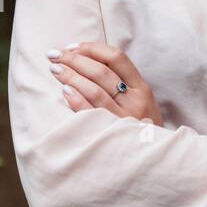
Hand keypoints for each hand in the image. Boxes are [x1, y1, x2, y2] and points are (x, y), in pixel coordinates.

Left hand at [48, 41, 163, 125]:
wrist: (152, 159)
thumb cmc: (141, 128)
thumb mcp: (142, 103)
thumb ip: (123, 83)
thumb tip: (87, 60)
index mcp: (142, 89)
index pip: (117, 58)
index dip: (92, 48)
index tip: (73, 47)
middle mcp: (135, 101)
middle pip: (101, 72)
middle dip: (75, 59)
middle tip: (55, 54)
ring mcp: (124, 119)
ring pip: (94, 89)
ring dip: (71, 76)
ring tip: (55, 68)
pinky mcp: (111, 134)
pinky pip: (91, 112)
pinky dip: (76, 99)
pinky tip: (64, 91)